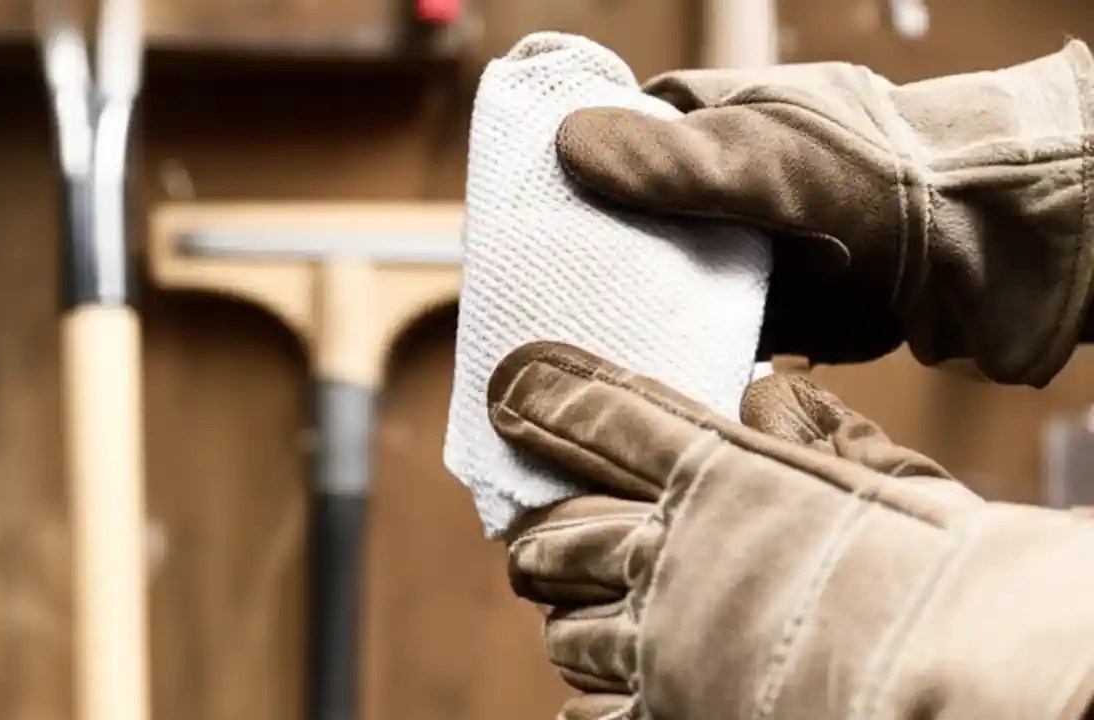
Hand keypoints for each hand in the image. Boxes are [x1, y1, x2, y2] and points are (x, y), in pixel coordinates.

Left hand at [495, 342, 1093, 718]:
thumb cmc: (941, 574)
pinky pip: (589, 713)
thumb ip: (818, 433)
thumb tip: (767, 391)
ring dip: (567, 622)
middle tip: (539, 544)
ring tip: (579, 620)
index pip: (612, 421)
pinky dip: (589, 701)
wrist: (958, 678)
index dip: (553, 397)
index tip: (509, 385)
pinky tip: (600, 695)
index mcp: (719, 479)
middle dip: (539, 541)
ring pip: (564, 630)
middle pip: (556, 538)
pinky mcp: (669, 716)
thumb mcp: (890, 478)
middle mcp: (669, 557)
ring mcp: (659, 643)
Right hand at [556, 41, 1093, 386]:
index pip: (608, 140)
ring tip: (576, 351)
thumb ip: (672, 158)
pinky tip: (645, 374)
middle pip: (625, 219)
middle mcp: (715, 179)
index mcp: (704, 117)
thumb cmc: (874, 174)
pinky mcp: (771, 301)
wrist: (980, 245)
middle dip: (588, 260)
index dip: (564, 177)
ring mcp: (742, 241)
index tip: (523, 223)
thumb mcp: (766, 156)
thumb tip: (565, 144)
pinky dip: (680, 348)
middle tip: (543, 303)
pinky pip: (703, 326)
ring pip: (660, 278)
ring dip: (630, 312)